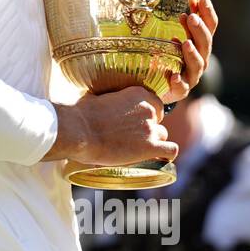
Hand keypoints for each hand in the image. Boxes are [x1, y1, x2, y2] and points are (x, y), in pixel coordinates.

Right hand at [46, 86, 177, 165]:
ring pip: (162, 135)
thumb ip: (109, 99)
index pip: (153, 103)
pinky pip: (171, 150)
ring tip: (136, 149)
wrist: (78, 131)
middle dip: (146, 128)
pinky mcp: (150, 147)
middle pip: (158, 120)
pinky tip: (156, 157)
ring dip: (152, 141)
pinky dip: (165, 154)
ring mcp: (150, 128)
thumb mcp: (97, 97)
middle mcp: (148, 109)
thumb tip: (101, 102)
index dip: (143, 114)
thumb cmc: (81, 113)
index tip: (132, 121)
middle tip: (130, 136)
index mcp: (138, 93)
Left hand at [162, 0, 218, 104]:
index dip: (207, 12)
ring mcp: (192, 75)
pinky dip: (178, 81)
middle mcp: (201, 59)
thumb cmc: (175, 58)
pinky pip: (181, 86)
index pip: (210, 27)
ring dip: (192, 53)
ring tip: (186, 43)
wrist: (164, 87)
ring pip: (197, 64)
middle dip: (200, 30)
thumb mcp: (181, 36)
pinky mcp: (180, 90)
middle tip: (192, 17)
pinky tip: (173, 75)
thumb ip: (188, 20)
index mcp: (202, 45)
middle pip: (205, 44)